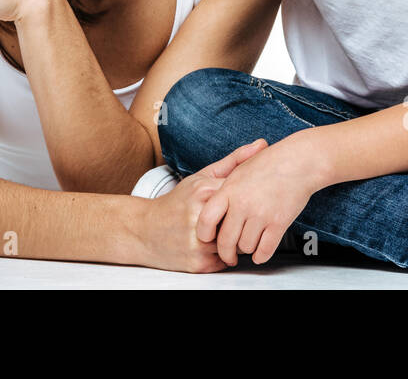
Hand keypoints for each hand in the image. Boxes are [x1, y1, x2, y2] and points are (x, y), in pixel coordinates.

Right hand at [138, 139, 268, 272]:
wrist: (145, 230)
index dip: (250, 198)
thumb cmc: (178, 202)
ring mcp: (199, 242)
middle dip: (244, 221)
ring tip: (226, 231)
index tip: (251, 198)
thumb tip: (263, 144)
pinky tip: (215, 244)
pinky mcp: (199, 263)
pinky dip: (224, 254)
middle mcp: (201, 217)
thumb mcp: (202, 177)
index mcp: (204, 191)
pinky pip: (226, 260)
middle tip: (241, 217)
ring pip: (237, 244)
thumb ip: (234, 161)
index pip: (244, 194)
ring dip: (236, 239)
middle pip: (242, 221)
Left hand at [196, 134, 321, 265]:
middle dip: (225, 253)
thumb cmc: (270, 162)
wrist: (298, 161)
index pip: (206, 220)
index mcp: (229, 189)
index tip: (207, 239)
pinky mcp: (279, 223)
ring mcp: (261, 214)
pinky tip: (259, 253)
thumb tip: (211, 204)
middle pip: (225, 241)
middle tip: (228, 256)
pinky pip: (264, 250)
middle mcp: (242, 204)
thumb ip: (224, 188)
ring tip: (247, 246)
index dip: (204, 234)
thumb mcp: (240, 168)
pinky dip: (261, 256)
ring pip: (245, 247)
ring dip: (246, 250)